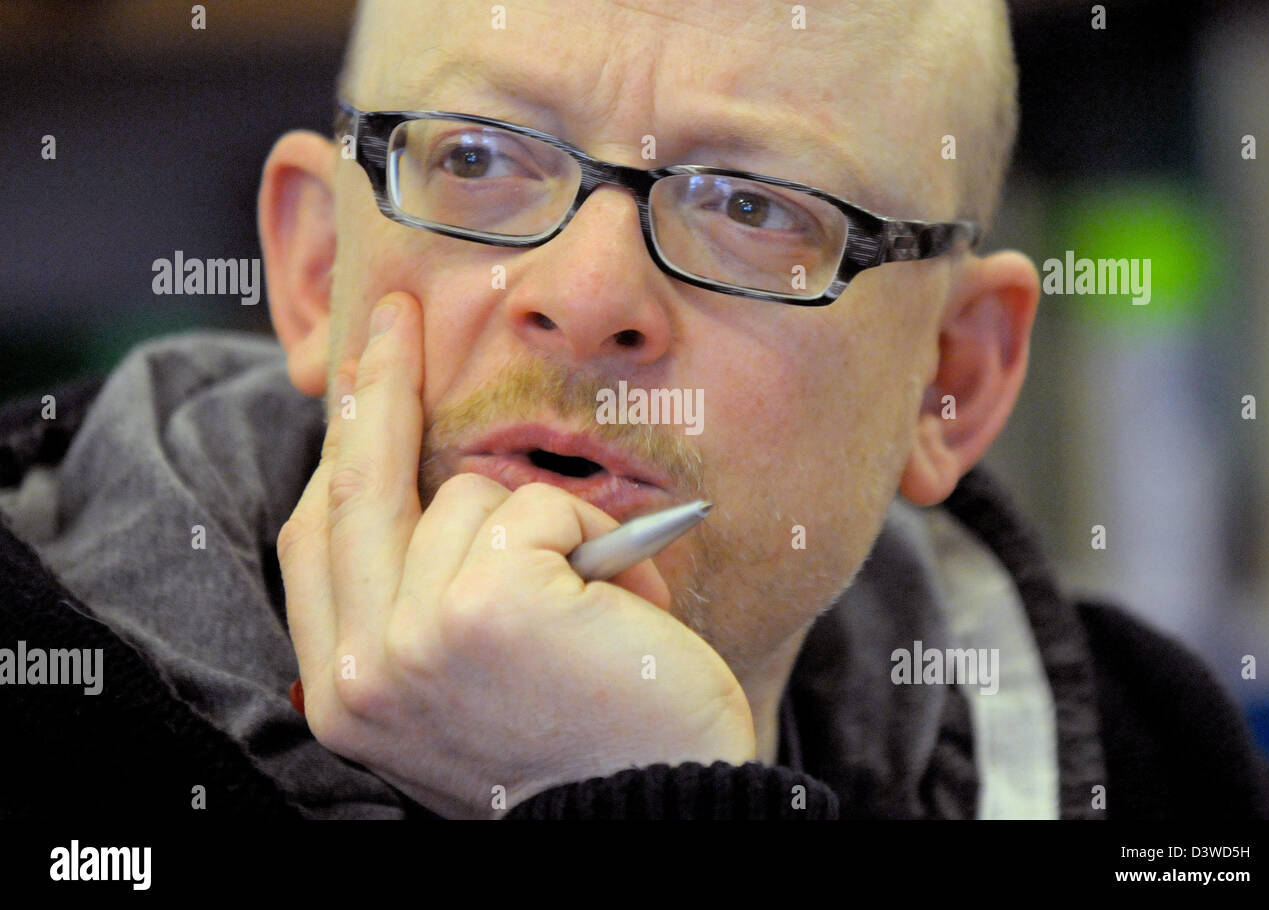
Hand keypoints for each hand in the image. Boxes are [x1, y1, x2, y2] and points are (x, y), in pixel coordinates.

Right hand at [277, 291, 756, 819]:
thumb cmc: (591, 736)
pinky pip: (534, 506)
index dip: (337, 450)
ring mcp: (413, 642)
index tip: (360, 377)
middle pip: (349, 486)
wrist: (660, 813)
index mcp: (348, 693)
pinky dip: (589, 532)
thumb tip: (435, 481)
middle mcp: (359, 675)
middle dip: (374, 382)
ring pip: (465, 493)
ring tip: (607, 602)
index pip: (316, 539)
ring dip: (548, 522)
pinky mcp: (482, 610)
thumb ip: (435, 593)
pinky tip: (623, 604)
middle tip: (394, 313)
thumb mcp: (485, 672)